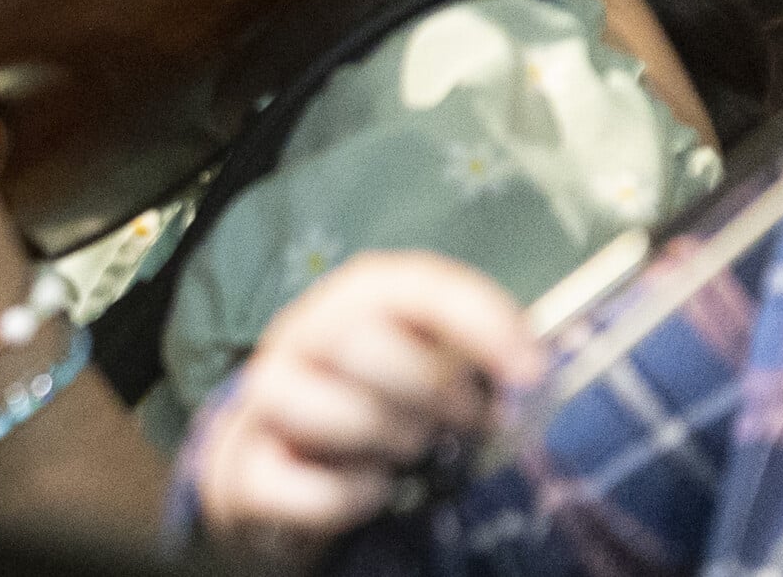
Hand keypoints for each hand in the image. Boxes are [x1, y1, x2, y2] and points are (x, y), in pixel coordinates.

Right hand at [194, 252, 541, 565]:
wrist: (283, 467)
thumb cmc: (374, 406)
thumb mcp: (424, 369)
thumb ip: (471, 360)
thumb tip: (537, 376)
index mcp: (355, 301)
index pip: (412, 285)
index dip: (477, 320)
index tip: (529, 373)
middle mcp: (302, 335)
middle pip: (361, 342)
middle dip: (430, 392)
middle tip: (466, 423)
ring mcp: (267, 397)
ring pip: (327, 408)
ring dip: (389, 441)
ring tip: (407, 451)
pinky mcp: (245, 466)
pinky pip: (307, 486)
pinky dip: (352, 497)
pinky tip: (369, 490)